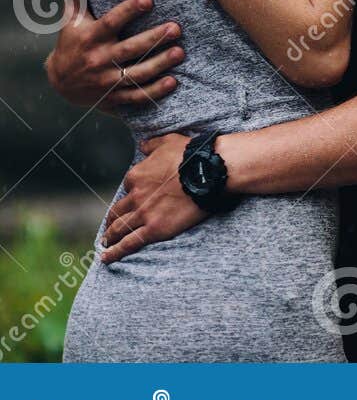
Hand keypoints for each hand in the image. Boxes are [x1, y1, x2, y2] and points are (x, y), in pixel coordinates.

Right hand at [44, 0, 181, 111]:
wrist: (59, 82)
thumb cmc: (72, 41)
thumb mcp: (72, 17)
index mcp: (90, 37)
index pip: (111, 22)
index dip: (128, 11)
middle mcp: (98, 59)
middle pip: (130, 49)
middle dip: (154, 39)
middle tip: (177, 27)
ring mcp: (106, 81)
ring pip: (136, 74)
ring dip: (160, 64)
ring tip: (180, 52)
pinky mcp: (113, 97)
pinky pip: (136, 96)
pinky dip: (154, 91)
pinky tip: (173, 81)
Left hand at [98, 133, 207, 263]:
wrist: (208, 172)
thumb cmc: (191, 155)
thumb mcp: (168, 141)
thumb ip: (151, 144)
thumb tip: (142, 145)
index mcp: (136, 176)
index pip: (128, 188)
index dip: (130, 195)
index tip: (132, 200)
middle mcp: (135, 196)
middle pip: (117, 211)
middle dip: (112, 220)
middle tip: (109, 227)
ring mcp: (143, 214)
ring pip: (119, 229)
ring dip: (110, 237)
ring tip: (106, 243)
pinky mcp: (154, 229)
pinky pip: (129, 243)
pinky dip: (115, 252)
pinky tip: (106, 258)